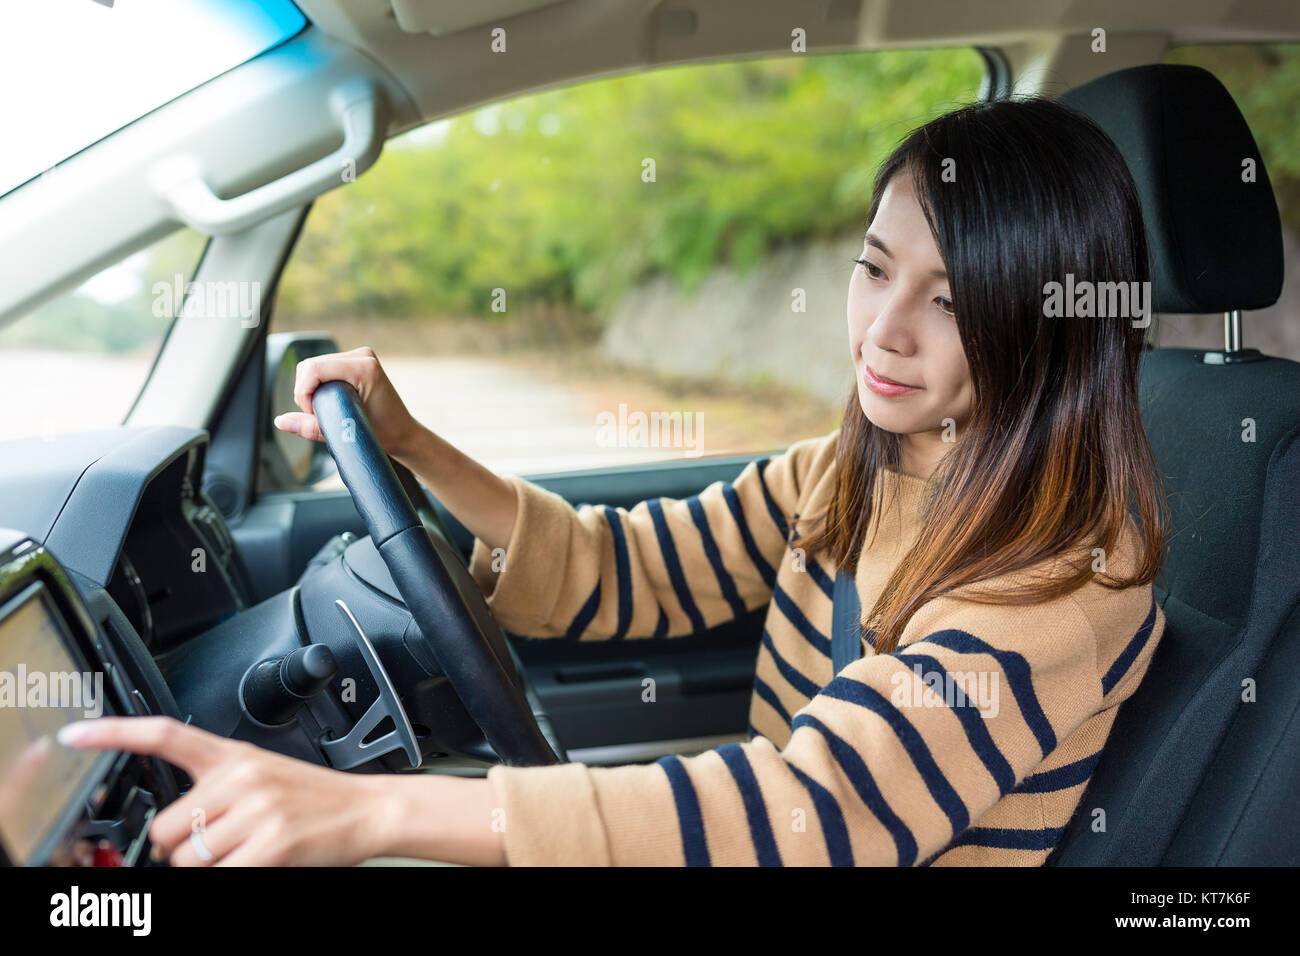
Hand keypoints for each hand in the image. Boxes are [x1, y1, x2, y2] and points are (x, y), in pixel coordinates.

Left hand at [57, 716, 393, 865]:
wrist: (368, 809)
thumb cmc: (315, 798)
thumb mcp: (263, 775)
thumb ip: (216, 788)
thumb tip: (171, 829)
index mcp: (234, 754)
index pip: (166, 734)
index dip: (115, 733)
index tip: (77, 734)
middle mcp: (241, 776)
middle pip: (165, 827)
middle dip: (181, 847)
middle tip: (218, 845)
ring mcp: (256, 808)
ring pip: (186, 857)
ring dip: (205, 867)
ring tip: (243, 853)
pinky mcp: (271, 842)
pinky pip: (218, 874)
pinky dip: (228, 877)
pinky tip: (254, 862)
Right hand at [274, 346, 422, 459]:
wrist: (404, 433)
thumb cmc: (384, 435)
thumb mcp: (344, 433)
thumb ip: (310, 427)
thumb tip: (280, 421)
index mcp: (364, 368)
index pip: (314, 368)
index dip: (304, 392)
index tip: (315, 413)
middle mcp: (363, 356)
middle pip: (309, 366)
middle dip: (306, 392)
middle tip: (322, 415)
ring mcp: (359, 356)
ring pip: (312, 367)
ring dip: (311, 390)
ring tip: (328, 410)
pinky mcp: (355, 361)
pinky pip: (322, 368)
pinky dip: (318, 385)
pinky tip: (332, 401)